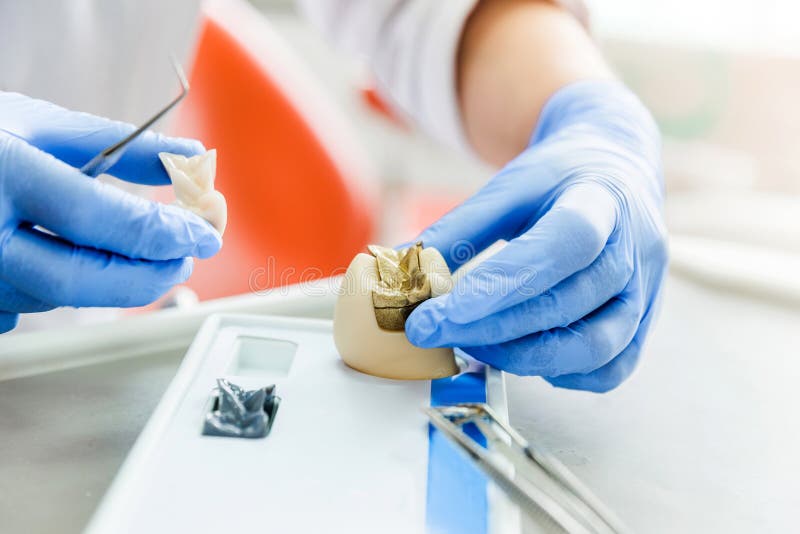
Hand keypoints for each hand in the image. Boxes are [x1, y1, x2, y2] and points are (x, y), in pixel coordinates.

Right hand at [0, 92, 221, 332]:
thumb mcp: (38, 124)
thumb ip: (120, 146)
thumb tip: (192, 160)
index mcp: (3, 174)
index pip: (106, 220)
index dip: (168, 232)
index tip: (205, 233)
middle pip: (87, 281)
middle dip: (151, 274)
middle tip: (185, 257)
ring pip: (61, 296)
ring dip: (111, 279)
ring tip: (135, 249)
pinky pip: (28, 305)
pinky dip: (61, 285)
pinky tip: (65, 257)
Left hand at [405, 81, 666, 391]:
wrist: (613, 172)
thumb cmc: (558, 180)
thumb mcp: (509, 186)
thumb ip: (459, 229)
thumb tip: (400, 269)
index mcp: (601, 201)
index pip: (564, 244)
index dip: (505, 283)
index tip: (444, 309)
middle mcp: (635, 251)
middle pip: (568, 304)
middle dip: (490, 327)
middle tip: (432, 330)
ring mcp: (645, 294)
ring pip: (592, 348)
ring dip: (522, 356)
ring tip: (471, 343)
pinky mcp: (643, 325)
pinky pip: (609, 370)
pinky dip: (559, 373)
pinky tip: (520, 355)